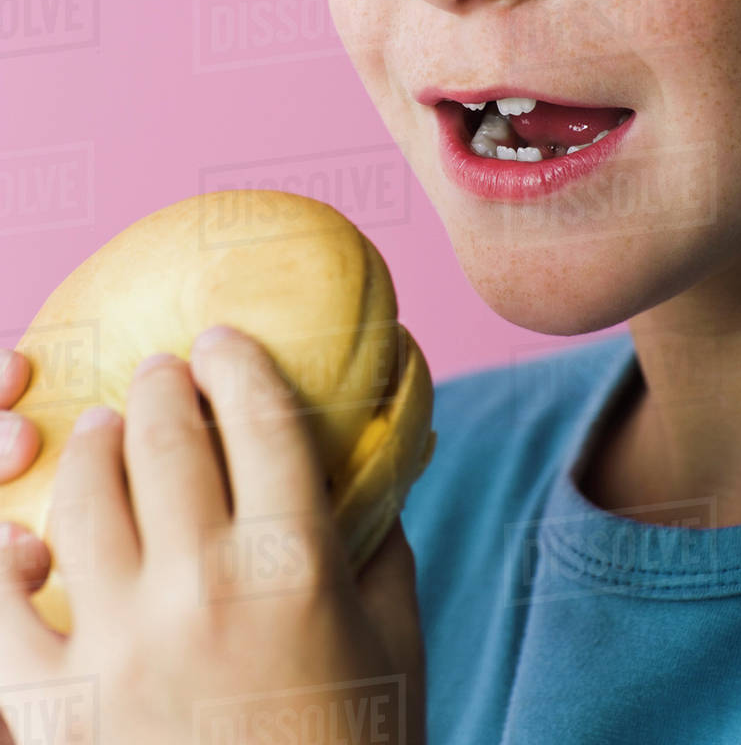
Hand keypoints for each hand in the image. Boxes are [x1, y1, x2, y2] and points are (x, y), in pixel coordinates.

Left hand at [0, 327, 426, 744]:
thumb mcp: (396, 642)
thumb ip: (383, 539)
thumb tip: (373, 458)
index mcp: (297, 565)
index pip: (262, 419)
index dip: (238, 363)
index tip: (222, 340)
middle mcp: (207, 588)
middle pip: (169, 437)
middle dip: (163, 381)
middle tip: (164, 368)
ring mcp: (124, 645)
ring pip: (87, 494)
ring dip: (97, 442)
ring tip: (108, 429)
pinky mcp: (61, 704)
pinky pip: (4, 606)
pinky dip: (6, 558)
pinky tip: (26, 535)